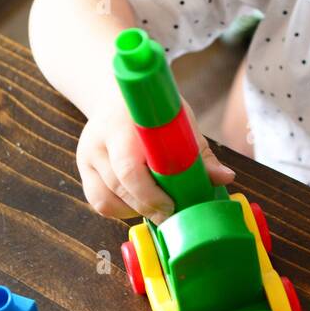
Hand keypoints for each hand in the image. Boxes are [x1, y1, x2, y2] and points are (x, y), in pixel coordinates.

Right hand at [77, 97, 234, 224]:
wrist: (116, 96)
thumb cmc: (152, 111)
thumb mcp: (177, 121)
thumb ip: (198, 151)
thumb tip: (226, 177)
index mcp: (122, 124)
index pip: (129, 167)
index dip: (151, 193)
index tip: (172, 205)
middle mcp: (99, 141)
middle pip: (119, 186)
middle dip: (149, 206)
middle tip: (173, 215)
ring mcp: (87, 156)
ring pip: (106, 199)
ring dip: (135, 210)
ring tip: (158, 207)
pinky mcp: (83, 170)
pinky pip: (99, 202)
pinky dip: (121, 210)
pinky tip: (139, 205)